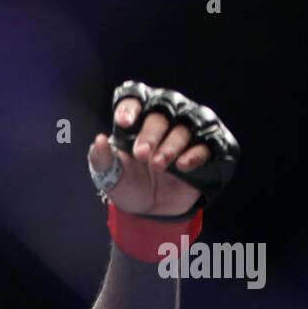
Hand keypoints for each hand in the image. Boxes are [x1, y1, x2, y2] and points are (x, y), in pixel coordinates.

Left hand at [88, 95, 212, 217]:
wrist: (152, 209)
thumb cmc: (130, 184)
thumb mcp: (110, 177)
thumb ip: (101, 160)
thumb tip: (99, 140)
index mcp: (137, 119)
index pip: (135, 99)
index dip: (130, 108)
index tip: (124, 123)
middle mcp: (165, 119)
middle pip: (160, 113)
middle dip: (150, 133)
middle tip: (141, 154)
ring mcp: (187, 133)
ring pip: (184, 126)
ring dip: (171, 145)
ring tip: (158, 165)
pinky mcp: (206, 149)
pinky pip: (207, 144)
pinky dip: (195, 153)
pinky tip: (183, 165)